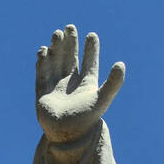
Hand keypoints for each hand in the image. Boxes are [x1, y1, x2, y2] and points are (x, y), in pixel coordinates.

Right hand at [35, 25, 124, 144]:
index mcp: (87, 86)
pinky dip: (43, 62)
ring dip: (56, 49)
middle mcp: (72, 85)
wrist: (68, 135)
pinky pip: (42, 74)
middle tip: (70, 27)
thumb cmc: (87, 119)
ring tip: (58, 33)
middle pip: (71, 60)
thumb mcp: (102, 98)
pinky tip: (43, 50)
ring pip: (56, 63)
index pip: (90, 64)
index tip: (92, 34)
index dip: (91, 50)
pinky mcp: (43, 92)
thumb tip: (121, 63)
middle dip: (70, 44)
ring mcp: (57, 87)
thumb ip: (113, 83)